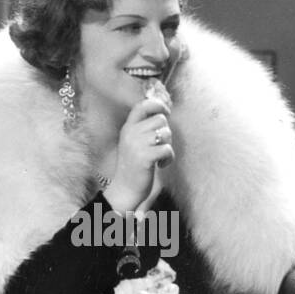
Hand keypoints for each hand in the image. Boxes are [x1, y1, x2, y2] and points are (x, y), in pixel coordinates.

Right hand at [102, 95, 172, 212]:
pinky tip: (161, 164)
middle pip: (160, 119)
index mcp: (128, 127)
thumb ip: (144, 128)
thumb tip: (164, 112)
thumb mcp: (133, 142)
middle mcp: (130, 133)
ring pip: (166, 132)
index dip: (158, 104)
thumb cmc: (134, 166)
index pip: (142, 105)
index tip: (166, 111)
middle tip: (159, 146)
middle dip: (166, 131)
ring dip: (168, 145)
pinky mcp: (145, 157)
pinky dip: (169, 158)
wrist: (125, 189)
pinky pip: (167, 148)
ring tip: (160, 156)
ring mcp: (137, 145)